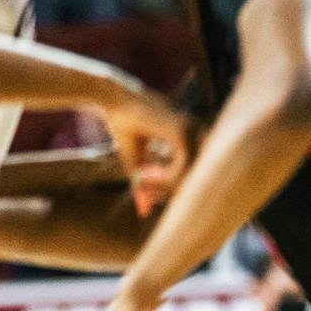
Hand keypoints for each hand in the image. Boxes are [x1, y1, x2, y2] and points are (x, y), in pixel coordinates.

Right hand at [98, 75, 189, 214]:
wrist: (110, 99)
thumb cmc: (123, 125)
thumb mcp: (136, 161)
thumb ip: (145, 183)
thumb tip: (145, 211)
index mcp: (193, 136)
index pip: (199, 173)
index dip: (177, 190)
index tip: (152, 197)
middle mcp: (198, 131)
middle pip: (200, 176)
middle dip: (173, 192)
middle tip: (148, 197)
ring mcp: (192, 130)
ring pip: (194, 175)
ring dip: (168, 187)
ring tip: (144, 183)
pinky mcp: (181, 131)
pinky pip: (184, 167)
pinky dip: (166, 177)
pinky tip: (145, 173)